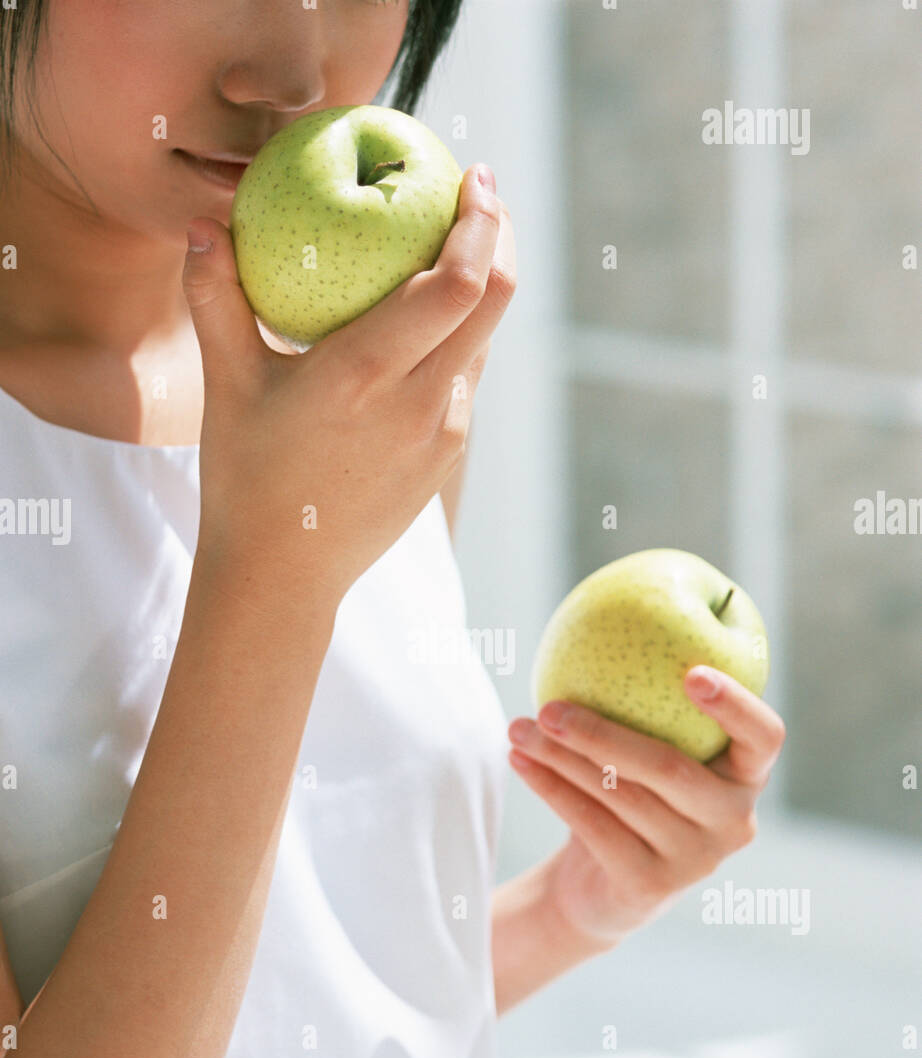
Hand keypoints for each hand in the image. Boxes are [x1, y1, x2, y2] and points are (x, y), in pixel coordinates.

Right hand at [181, 165, 515, 612]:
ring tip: (457, 244)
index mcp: (366, 375)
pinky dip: (462, 334)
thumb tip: (204, 226)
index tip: (473, 175)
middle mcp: (421, 403)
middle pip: (497, 301)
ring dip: (484, 285)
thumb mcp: (226, 387)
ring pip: (486, 340)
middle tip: (479, 193)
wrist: (283, 576)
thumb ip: (217, 299)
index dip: (481, 222)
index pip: (458, 285)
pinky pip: (466, 378)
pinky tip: (431, 318)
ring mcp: (442, 434)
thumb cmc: (246, 479)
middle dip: (501, 235)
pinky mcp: (447, 456)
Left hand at [507, 667, 785, 947]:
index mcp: (746, 775)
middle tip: (550, 706)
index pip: (765, 738)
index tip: (691, 673)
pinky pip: (592, 825)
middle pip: (669, 768)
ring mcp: (696, 860)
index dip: (736, 706)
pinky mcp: (651, 885)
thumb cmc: (628, 790)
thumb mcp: (647, 747)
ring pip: (620, 795)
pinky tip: (519, 760)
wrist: (602, 886)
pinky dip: (550, 788)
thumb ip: (646, 700)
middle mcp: (734, 821)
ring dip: (561, 757)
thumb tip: (598, 616)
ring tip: (519, 728)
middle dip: (601, 733)